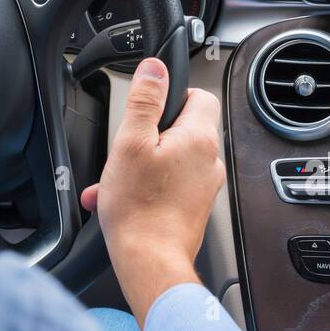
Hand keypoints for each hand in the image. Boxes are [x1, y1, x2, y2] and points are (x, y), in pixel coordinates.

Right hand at [79, 58, 224, 327]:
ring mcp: (204, 186)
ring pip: (173, 157)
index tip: (149, 108)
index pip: (199, 94)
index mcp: (199, 138)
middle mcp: (210, 160)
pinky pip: (171, 183)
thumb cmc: (139, 209)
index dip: (172, 95)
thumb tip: (155, 68)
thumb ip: (145, 100)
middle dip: (152, 133)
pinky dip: (149, 185)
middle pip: (184, 127)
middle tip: (129, 147)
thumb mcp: (130, 142)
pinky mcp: (194, 207)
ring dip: (146, 161)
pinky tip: (123, 197)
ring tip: (119, 177)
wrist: (149, 262)